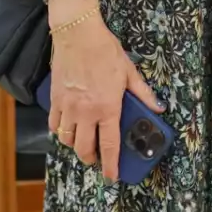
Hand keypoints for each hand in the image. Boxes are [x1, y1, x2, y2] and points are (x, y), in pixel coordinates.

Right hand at [47, 0, 161, 180]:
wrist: (79, 35)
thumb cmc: (107, 51)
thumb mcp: (129, 72)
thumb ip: (143, 94)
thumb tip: (158, 108)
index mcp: (107, 108)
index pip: (110, 145)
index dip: (111, 165)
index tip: (112, 176)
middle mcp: (86, 113)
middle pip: (85, 149)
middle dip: (92, 158)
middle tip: (98, 157)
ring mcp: (68, 108)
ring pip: (67, 140)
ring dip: (76, 146)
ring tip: (84, 141)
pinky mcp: (55, 101)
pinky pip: (54, 125)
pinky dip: (60, 131)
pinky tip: (68, 127)